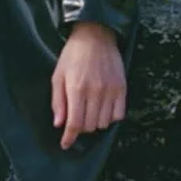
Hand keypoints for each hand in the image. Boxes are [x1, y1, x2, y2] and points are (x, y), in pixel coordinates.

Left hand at [51, 22, 124, 149]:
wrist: (96, 35)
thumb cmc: (73, 56)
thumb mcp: (58, 76)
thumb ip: (58, 101)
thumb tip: (59, 124)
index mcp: (76, 89)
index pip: (74, 123)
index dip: (69, 138)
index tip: (66, 145)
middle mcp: (95, 92)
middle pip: (90, 126)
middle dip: (81, 128)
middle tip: (76, 119)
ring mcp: (111, 90)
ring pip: (104, 123)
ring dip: (95, 123)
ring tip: (89, 112)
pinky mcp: (122, 88)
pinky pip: (119, 115)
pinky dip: (110, 117)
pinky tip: (103, 109)